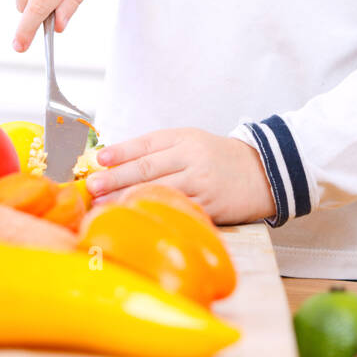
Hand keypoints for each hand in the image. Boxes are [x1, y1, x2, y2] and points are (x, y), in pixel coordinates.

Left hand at [85, 127, 275, 224]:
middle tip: (92, 186)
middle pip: (148, 167)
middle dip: (116, 177)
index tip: (99, 159)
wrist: (263, 171)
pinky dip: (157, 213)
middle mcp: (192, 156)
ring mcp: (201, 181)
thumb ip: (160, 151)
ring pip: (159, 190)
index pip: (147, 142)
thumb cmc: (219, 159)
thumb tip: (117, 163)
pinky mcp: (210, 205)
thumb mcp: (192, 143)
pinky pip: (179, 209)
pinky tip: (140, 218)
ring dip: (129, 198)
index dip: (121, 151)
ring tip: (105, 206)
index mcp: (184, 138)